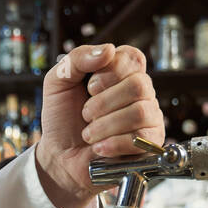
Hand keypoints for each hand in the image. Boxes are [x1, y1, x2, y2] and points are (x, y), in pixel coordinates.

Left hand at [34, 43, 165, 207]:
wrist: (60, 157)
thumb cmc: (62, 119)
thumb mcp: (58, 82)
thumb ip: (76, 59)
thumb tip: (107, 50)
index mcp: (121, 73)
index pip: (132, 58)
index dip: (110, 71)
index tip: (90, 86)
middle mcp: (140, 93)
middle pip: (138, 85)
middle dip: (102, 102)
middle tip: (85, 114)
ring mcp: (148, 117)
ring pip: (139, 112)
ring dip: (104, 125)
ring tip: (89, 134)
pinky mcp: (149, 144)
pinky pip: (140, 138)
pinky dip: (112, 143)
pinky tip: (99, 147)